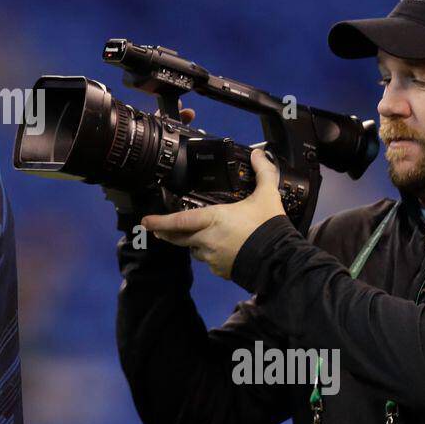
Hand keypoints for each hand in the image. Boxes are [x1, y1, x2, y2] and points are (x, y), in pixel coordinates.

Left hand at [140, 147, 286, 279]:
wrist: (279, 260)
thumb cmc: (268, 227)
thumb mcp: (267, 196)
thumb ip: (263, 173)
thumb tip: (259, 152)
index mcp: (213, 219)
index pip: (179, 220)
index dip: (160, 221)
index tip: (145, 221)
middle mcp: (206, 240)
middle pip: (180, 237)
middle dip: (168, 233)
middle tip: (157, 230)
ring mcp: (212, 257)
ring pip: (195, 249)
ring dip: (194, 243)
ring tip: (199, 236)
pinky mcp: (221, 271)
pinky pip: (209, 261)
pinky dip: (211, 254)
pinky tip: (222, 249)